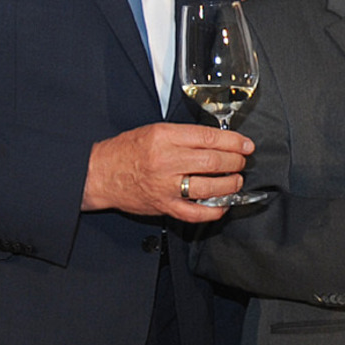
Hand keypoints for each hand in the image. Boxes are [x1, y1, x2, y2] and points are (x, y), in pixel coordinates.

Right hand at [83, 123, 253, 221]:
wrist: (98, 174)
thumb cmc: (127, 151)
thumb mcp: (154, 131)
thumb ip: (185, 135)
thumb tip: (219, 140)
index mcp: (164, 138)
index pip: (209, 138)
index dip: (234, 141)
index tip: (246, 144)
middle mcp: (166, 161)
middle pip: (214, 162)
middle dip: (236, 162)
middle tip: (242, 161)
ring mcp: (166, 187)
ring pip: (210, 188)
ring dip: (231, 184)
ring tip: (235, 180)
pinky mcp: (164, 206)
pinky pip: (196, 213)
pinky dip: (215, 211)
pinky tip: (223, 205)